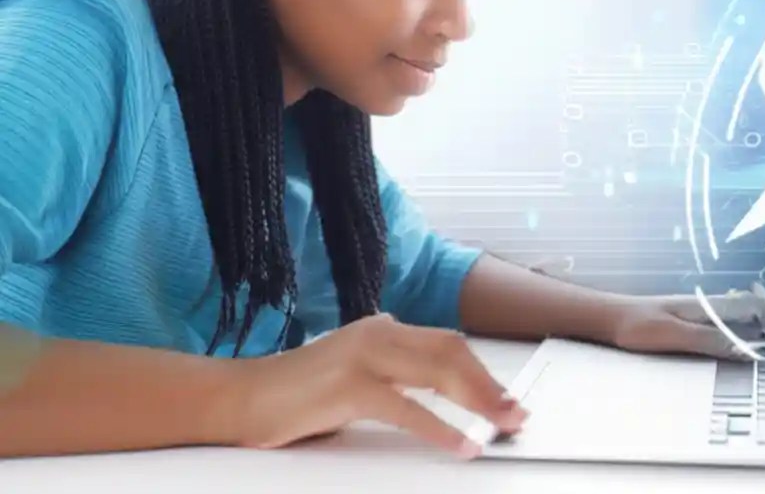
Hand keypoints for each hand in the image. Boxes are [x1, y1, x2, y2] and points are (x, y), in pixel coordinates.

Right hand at [220, 313, 526, 456]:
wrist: (239, 398)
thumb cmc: (297, 395)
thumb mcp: (356, 377)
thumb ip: (396, 377)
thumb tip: (445, 394)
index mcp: (383, 329)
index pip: (447, 344)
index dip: (482, 372)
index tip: (506, 398)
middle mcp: (377, 333)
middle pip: (451, 352)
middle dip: (489, 385)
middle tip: (516, 414)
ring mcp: (362, 356)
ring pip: (438, 372)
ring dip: (477, 401)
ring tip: (501, 425)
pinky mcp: (348, 386)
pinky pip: (407, 408)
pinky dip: (441, 427)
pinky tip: (460, 443)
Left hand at [609, 283, 764, 360]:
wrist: (609, 317)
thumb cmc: (636, 324)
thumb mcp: (673, 335)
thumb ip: (710, 340)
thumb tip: (745, 349)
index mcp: (708, 305)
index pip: (755, 308)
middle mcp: (708, 306)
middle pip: (755, 311)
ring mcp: (701, 313)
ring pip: (744, 317)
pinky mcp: (693, 322)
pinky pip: (729, 325)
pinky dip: (747, 334)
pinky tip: (750, 345)